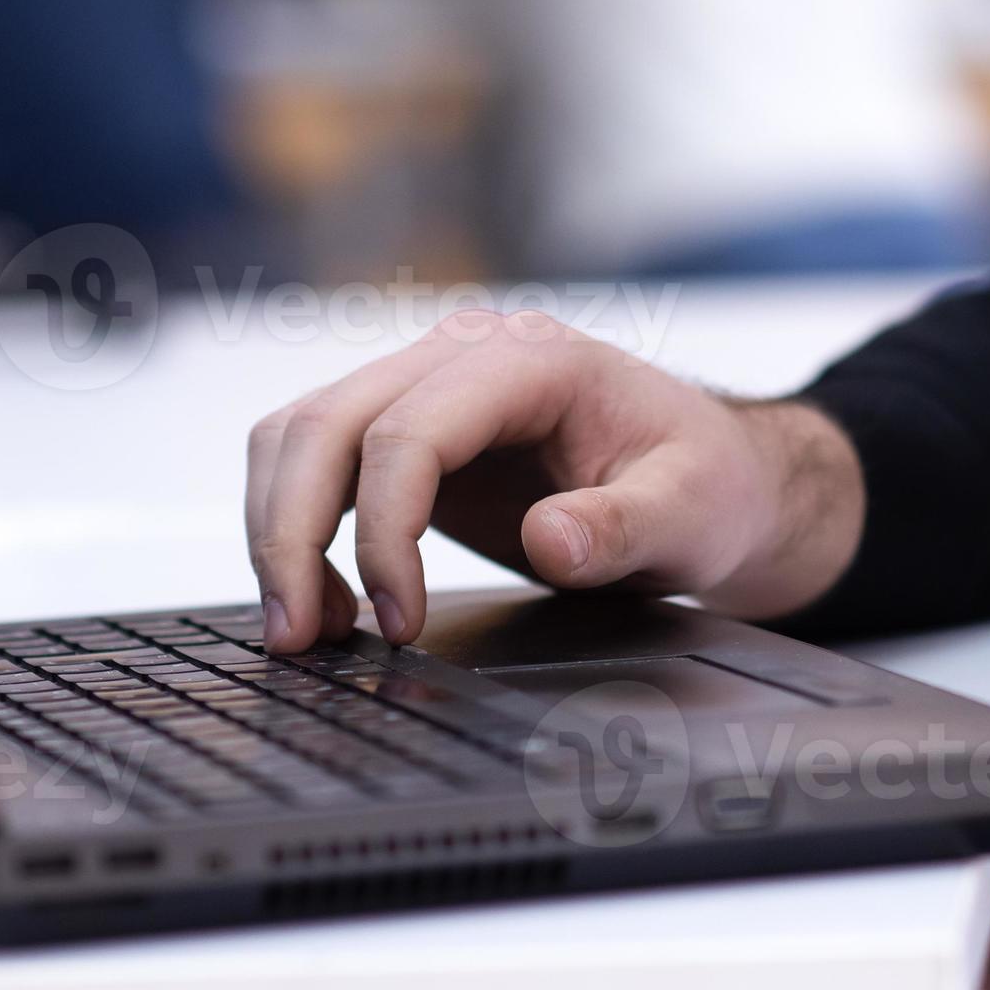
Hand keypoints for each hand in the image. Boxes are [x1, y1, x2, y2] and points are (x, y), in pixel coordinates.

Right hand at [243, 309, 867, 650]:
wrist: (710, 476)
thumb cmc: (706, 485)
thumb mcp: (693, 513)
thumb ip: (627, 526)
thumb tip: (554, 541)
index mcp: (531, 358)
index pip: (410, 430)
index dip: (386, 532)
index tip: (400, 621)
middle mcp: (462, 354)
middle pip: (324, 423)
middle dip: (291, 533)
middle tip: (296, 636)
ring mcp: (425, 384)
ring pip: (298, 435)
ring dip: (279, 532)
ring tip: (307, 630)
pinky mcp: (405, 428)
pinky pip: (315, 462)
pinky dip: (298, 529)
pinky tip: (332, 604)